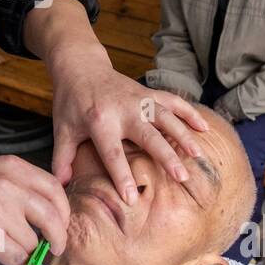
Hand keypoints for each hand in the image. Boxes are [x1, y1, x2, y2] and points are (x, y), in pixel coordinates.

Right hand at [0, 155, 70, 264]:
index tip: (62, 223)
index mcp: (13, 167)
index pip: (54, 189)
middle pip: (52, 217)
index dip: (64, 210)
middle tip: (56, 247)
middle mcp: (9, 187)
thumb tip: (51, 211)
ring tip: (18, 250)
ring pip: (33, 242)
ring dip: (30, 252)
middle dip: (59, 237)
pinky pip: (17, 258)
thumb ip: (21, 184)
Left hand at [47, 45, 209, 205]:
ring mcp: (138, 99)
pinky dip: (189, 113)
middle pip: (147, 135)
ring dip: (183, 134)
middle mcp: (122, 109)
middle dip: (165, 156)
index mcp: (98, 121)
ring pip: (166, 117)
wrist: (80, 66)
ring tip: (197, 155)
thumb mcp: (62, 129)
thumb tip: (60, 187)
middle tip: (181, 177)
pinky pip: (173, 101)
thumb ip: (62, 159)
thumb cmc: (71, 103)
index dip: (121, 175)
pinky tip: (204, 129)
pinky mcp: (148, 93)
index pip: (112, 152)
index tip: (132, 198)